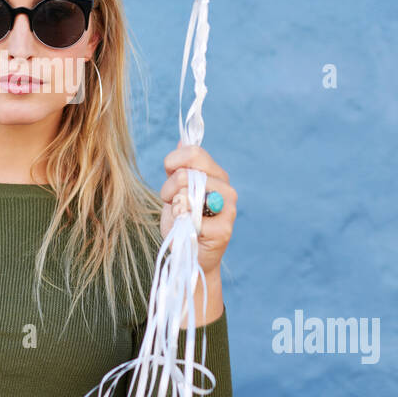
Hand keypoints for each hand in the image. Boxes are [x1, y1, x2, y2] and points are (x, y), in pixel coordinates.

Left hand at [160, 143, 236, 275]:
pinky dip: (181, 223)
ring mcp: (228, 208)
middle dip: (169, 186)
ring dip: (174, 205)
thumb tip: (182, 140)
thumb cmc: (183, 222)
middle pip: (187, 171)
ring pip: (187, 192)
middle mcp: (226, 188)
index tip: (169, 175)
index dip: (173, 162)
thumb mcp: (175, 191)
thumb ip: (179, 167)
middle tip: (172, 201)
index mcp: (215, 174)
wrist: (191, 256)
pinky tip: (187, 230)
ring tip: (179, 216)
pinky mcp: (224, 229)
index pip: (193, 152)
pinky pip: (191, 217)